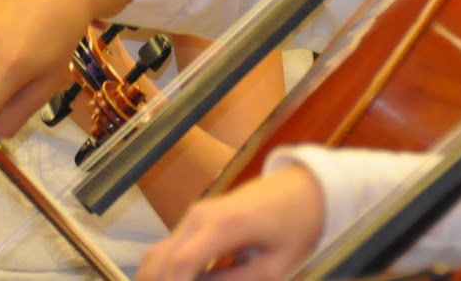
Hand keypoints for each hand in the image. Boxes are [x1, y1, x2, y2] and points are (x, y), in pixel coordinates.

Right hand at [137, 163, 323, 280]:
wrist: (302, 188)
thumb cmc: (296, 227)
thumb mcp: (275, 267)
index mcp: (224, 226)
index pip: (181, 264)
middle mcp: (200, 216)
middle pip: (160, 260)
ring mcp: (195, 214)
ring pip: (158, 254)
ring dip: (160, 277)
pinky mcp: (195, 218)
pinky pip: (169, 247)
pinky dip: (167, 269)